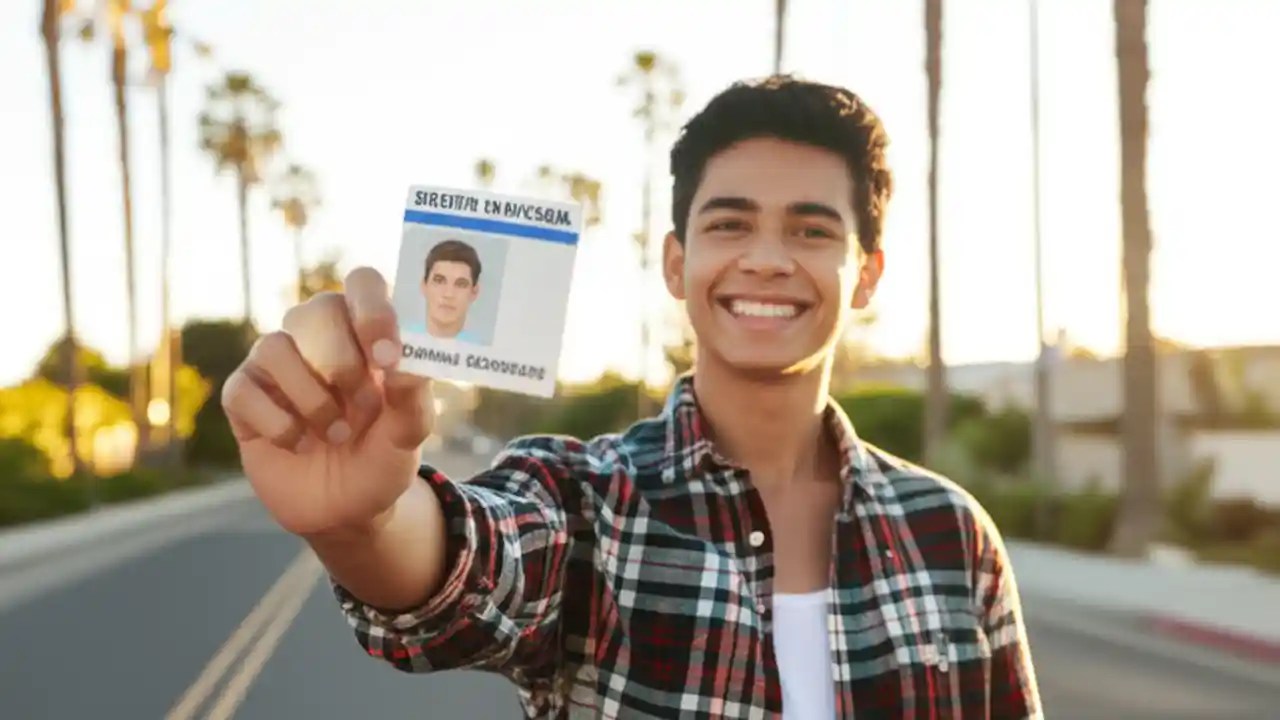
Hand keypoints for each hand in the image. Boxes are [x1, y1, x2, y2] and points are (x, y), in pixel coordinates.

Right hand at [221, 266, 432, 536]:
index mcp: (365, 330)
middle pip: (317, 309)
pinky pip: (244, 389)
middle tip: (365, 406)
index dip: (373, 310)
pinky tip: (300, 444)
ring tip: (337, 434)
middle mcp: (317, 335)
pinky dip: (278, 424)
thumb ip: (413, 396)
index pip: (363, 283)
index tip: (387, 357)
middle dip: (344, 362)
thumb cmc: (382, 455)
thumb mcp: (409, 432)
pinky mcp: (243, 395)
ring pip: (275, 346)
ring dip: (313, 400)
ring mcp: (276, 363)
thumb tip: (404, 362)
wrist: (347, 509)